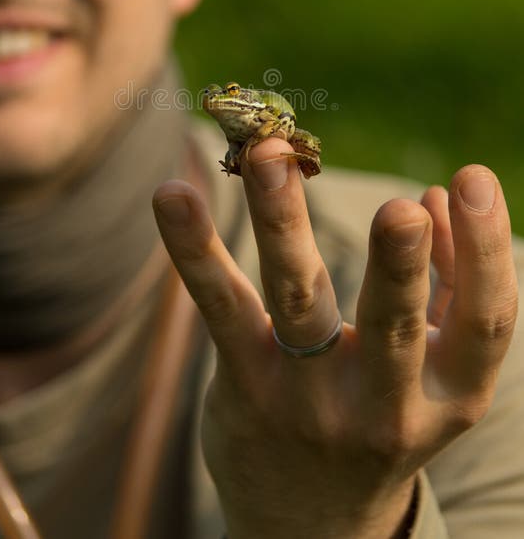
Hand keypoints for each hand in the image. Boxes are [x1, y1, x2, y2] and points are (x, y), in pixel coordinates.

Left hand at [153, 139, 517, 538]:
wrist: (312, 525)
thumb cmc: (382, 419)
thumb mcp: (436, 372)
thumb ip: (451, 284)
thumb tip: (436, 195)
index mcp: (448, 394)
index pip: (485, 322)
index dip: (485, 251)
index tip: (473, 177)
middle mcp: (383, 405)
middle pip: (394, 325)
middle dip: (399, 267)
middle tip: (397, 209)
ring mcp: (308, 400)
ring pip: (297, 300)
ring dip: (282, 222)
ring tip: (266, 155)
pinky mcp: (245, 387)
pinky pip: (221, 309)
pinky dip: (196, 250)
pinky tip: (172, 195)